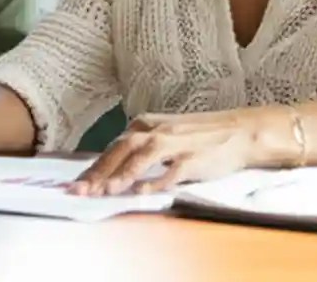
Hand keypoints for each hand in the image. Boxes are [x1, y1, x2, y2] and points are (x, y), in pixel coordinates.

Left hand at [70, 107, 295, 196]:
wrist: (241, 130)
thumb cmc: (201, 136)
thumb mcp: (166, 133)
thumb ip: (141, 146)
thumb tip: (112, 168)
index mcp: (147, 124)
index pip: (113, 146)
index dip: (93, 166)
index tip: (75, 184)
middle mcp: (158, 129)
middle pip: (121, 149)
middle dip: (99, 171)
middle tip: (80, 191)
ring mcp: (176, 142)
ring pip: (142, 155)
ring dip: (122, 174)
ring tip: (106, 191)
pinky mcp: (194, 157)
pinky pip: (172, 170)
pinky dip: (156, 181)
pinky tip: (143, 192)